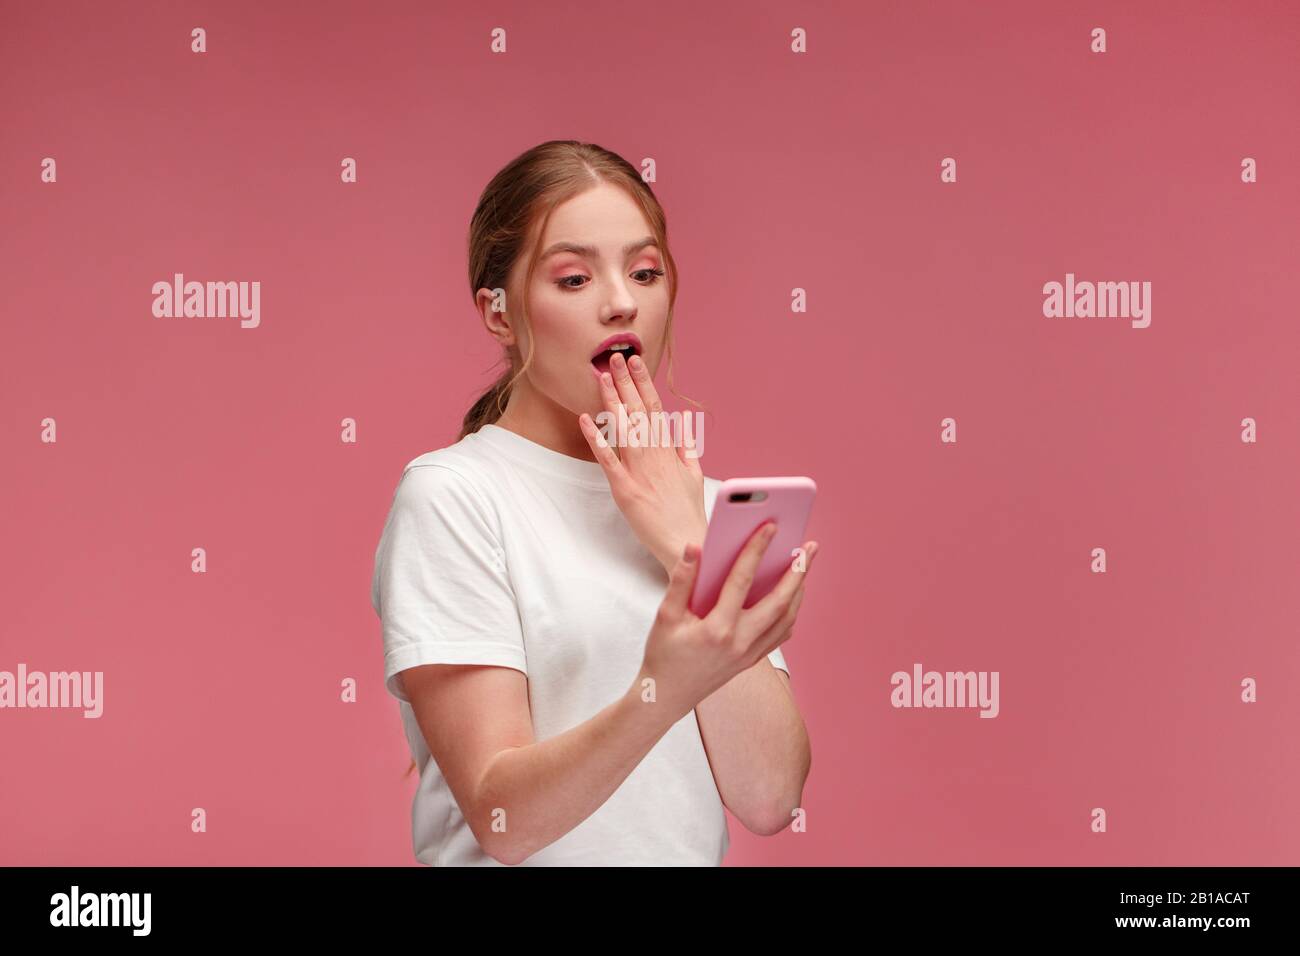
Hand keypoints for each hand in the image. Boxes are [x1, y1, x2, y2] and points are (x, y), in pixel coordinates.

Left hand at [578, 351, 707, 573]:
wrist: (688, 542)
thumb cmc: (688, 512)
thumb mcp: (694, 473)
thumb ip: (685, 446)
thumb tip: (681, 421)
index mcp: (669, 449)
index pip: (654, 408)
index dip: (642, 383)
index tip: (635, 361)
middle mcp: (655, 454)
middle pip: (638, 410)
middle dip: (626, 381)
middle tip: (615, 356)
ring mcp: (640, 470)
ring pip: (624, 427)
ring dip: (612, 400)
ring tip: (602, 376)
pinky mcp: (625, 488)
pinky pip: (608, 459)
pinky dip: (597, 438)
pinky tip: (586, 419)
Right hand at [637, 521, 819, 720]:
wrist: (666, 695)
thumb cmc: (663, 654)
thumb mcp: (665, 615)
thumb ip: (681, 579)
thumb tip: (694, 547)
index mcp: (718, 629)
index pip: (742, 580)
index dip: (756, 550)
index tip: (769, 527)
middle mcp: (740, 642)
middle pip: (780, 601)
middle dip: (798, 571)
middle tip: (810, 546)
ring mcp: (750, 654)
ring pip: (787, 619)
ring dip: (799, 591)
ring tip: (804, 567)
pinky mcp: (752, 660)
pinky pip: (780, 634)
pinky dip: (790, 613)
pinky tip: (791, 597)